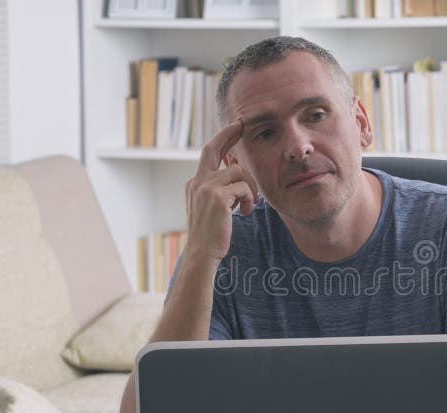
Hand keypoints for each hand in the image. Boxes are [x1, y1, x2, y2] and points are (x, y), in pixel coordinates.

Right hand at [184, 119, 258, 264]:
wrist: (202, 254)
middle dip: (228, 133)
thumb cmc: (211, 235)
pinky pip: (244, 187)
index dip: (222, 138)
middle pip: (213, 148)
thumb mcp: (214, 208)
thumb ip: (222, 190)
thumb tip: (237, 173)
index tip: (234, 127)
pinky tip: (246, 212)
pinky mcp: (218, 197)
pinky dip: (250, 199)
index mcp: (195, 184)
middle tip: (242, 125)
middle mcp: (197, 182)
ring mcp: (206, 188)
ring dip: (251, 188)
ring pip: (238, 172)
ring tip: (249, 205)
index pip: (208, 154)